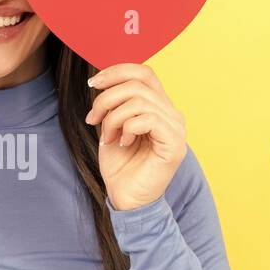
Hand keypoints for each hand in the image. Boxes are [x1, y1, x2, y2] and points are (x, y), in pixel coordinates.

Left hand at [85, 63, 186, 211]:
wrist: (126, 198)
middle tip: (93, 119)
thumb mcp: (111, 126)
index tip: (93, 84)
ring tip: (108, 137)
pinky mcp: (174, 144)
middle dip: (107, 99)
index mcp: (159, 107)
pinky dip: (127, 128)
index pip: (144, 72)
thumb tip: (103, 80)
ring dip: (113, 118)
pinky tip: (123, 143)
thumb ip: (114, 103)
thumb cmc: (120, 166)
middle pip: (138, 84)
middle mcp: (172, 114)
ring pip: (139, 101)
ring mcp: (176, 129)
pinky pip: (148, 119)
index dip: (116, 71)